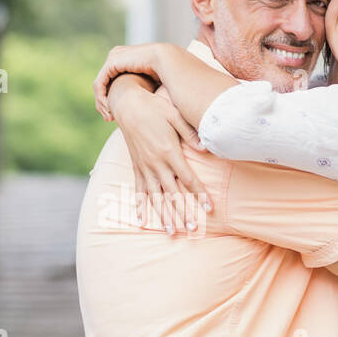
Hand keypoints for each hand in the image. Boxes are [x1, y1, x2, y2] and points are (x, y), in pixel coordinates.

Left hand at [93, 43, 173, 120]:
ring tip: (109, 118)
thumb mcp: (154, 84)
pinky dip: (101, 99)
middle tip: (109, 120)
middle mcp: (119, 55)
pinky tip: (109, 111)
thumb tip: (146, 108)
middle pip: (104, 83)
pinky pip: (100, 84)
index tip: (116, 118)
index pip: (112, 80)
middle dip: (104, 103)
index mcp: (127, 58)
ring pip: (100, 85)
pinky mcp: (112, 62)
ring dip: (102, 103)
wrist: (170, 61)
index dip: (112, 99)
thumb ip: (145, 91)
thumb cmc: (169, 74)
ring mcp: (114, 57)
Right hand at [107, 78, 211, 235]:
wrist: (128, 104)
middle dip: (183, 213)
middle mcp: (156, 163)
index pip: (188, 178)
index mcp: (169, 151)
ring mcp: (144, 167)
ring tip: (172, 232)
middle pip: (172, 193)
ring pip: (155, 197)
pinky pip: (138, 191)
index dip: (199, 194)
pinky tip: (142, 221)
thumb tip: (206, 147)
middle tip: (192, 229)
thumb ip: (190, 133)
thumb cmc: (155, 108)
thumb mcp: (175, 115)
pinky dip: (140, 206)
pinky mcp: (136, 167)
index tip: (209, 208)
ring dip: (164, 216)